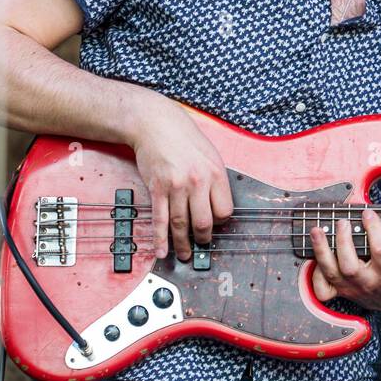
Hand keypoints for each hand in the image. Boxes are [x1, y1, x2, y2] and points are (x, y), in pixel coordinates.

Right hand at [128, 95, 233, 261]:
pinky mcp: (157, 189)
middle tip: (201, 246)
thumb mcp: (210, 155)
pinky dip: (161, 239)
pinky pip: (160, 220)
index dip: (220, 222)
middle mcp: (198, 181)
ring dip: (182, 244)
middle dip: (203, 238)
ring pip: (181, 224)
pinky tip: (162, 251)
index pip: (224, 211)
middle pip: (204, 222)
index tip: (215, 225)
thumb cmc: (184, 139)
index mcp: (216, 173)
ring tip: (184, 255)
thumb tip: (216, 205)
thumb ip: (215, 180)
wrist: (155, 124)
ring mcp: (177, 186)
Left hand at [308, 207, 380, 310]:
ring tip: (318, 230)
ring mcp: (352, 289)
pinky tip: (316, 255)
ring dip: (322, 250)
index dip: (374, 229)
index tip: (368, 212)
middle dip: (344, 240)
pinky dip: (316, 272)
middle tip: (344, 221)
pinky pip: (323, 288)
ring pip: (333, 273)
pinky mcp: (340, 292)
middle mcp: (370, 283)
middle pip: (350, 264)